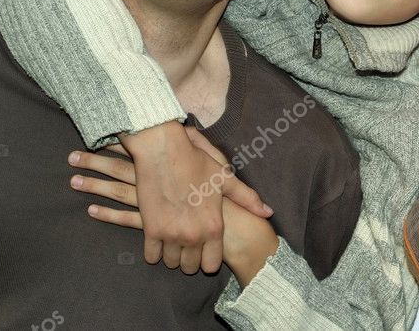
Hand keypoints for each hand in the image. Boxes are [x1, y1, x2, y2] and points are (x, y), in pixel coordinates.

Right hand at [69, 145, 276, 284]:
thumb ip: (247, 199)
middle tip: (188, 247)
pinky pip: (151, 255)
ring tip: (174, 242)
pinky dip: (154, 250)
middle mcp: (194, 235)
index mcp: (214, 226)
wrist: (163, 151)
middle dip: (190, 260)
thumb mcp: (225, 179)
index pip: (212, 265)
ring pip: (170, 262)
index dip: (209, 260)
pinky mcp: (150, 230)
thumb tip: (268, 212)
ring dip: (172, 255)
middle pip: (190, 267)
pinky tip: (158, 239)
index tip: (205, 252)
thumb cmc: (196, 162)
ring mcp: (171, 234)